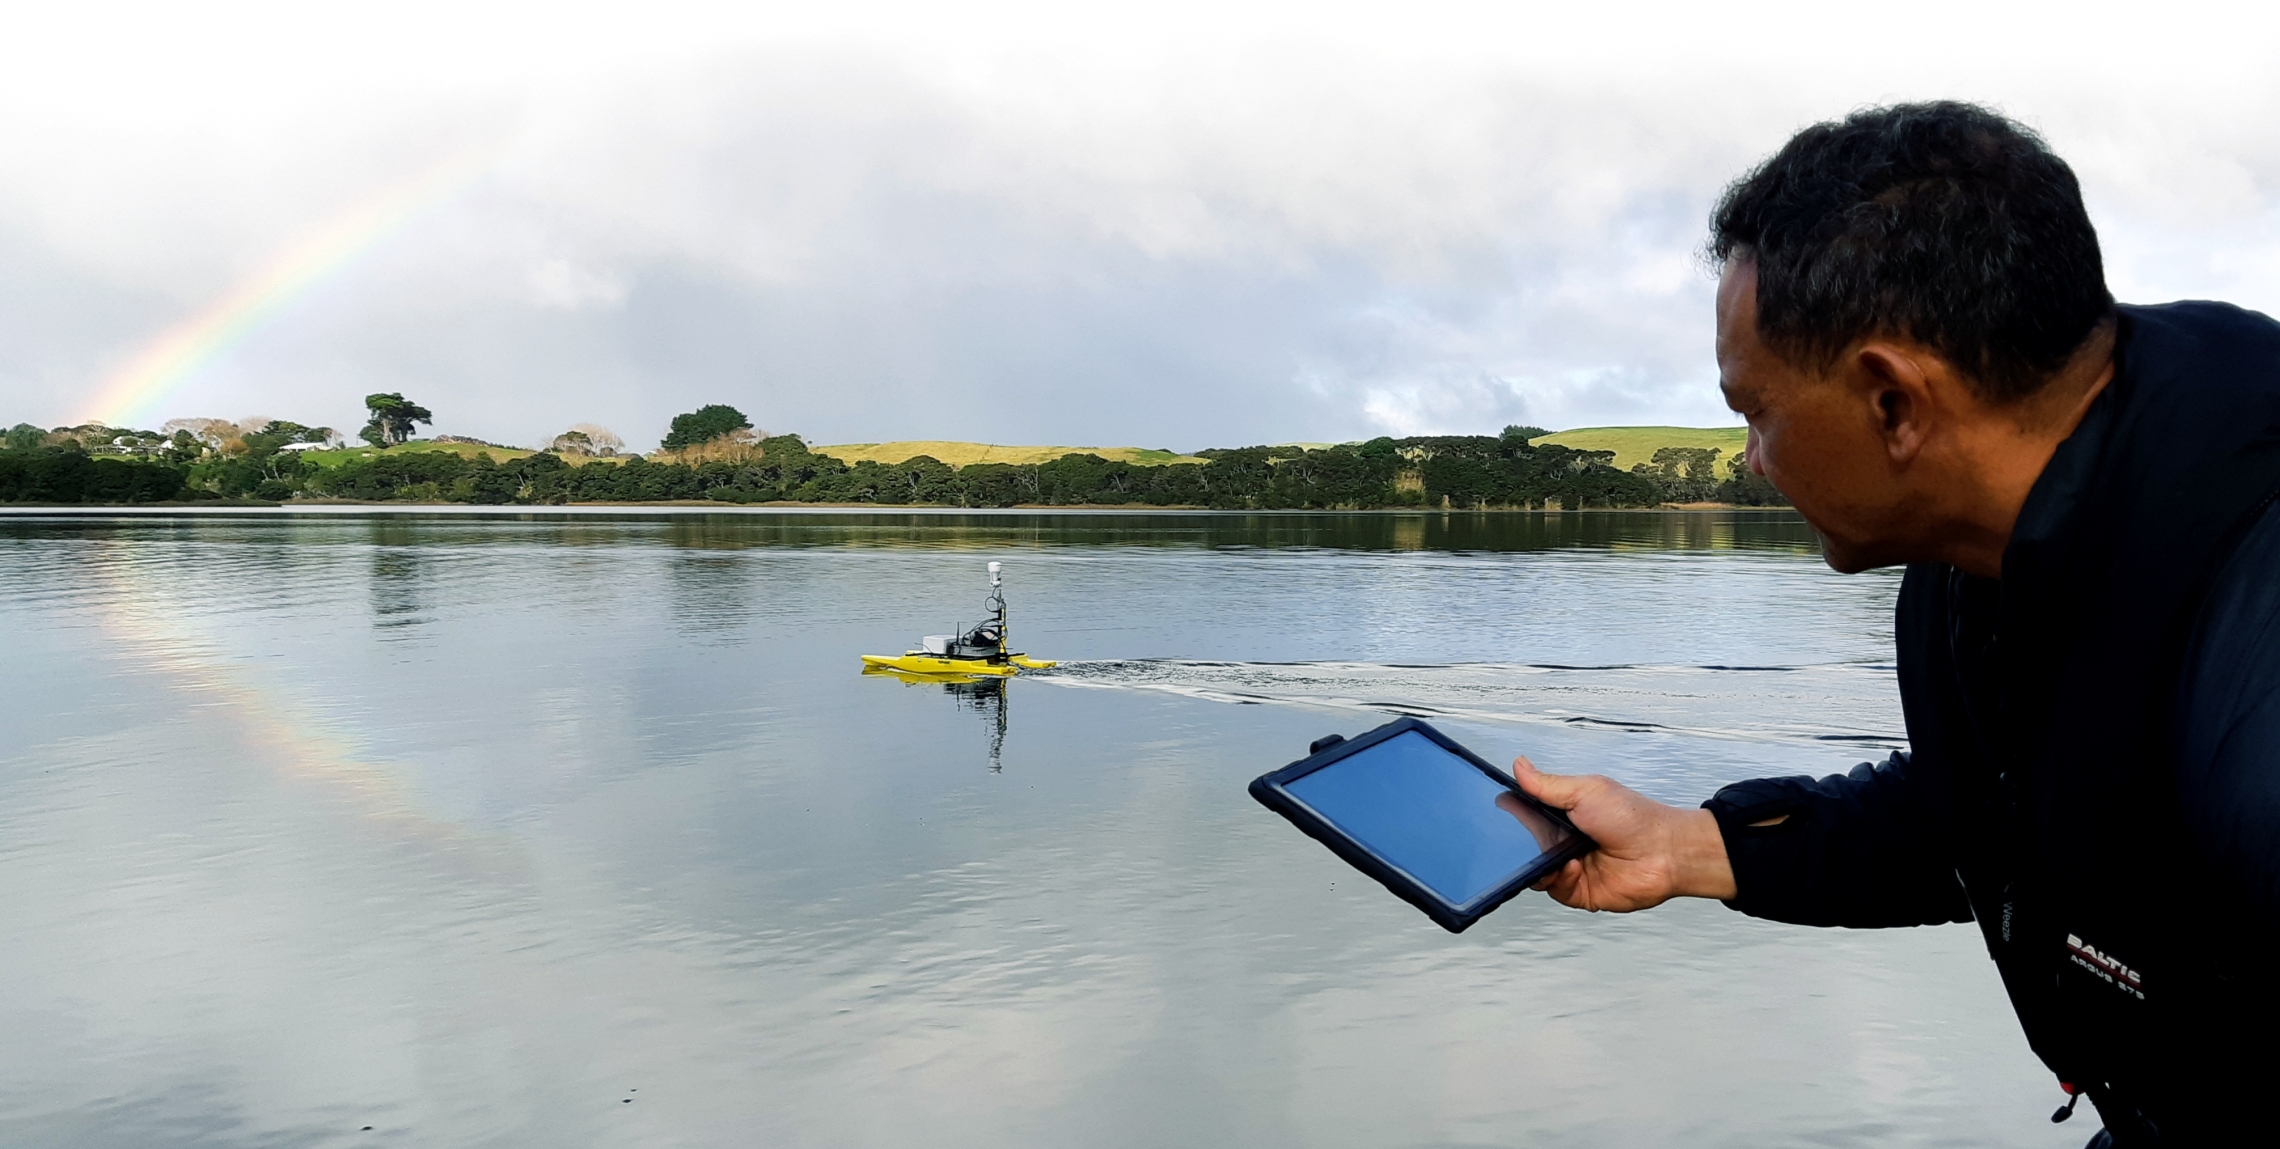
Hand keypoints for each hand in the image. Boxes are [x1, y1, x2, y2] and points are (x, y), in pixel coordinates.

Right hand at [1502, 756, 1736, 911]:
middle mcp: (1564, 841)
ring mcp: (1570, 867)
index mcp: (1564, 813)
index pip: (1526, 813)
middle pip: (1525, 845)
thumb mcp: (1586, 791)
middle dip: (1520, 844)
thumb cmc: (1634, 818)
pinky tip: (1570, 868)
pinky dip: (1557, 880)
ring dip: (1539, 865)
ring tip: (1554, 857)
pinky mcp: (1578, 891)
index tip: (1501, 810)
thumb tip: (1519, 766)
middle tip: (1526, 839)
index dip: (1512, 812)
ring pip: (1534, 871)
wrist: (1664, 852)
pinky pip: (1552, 890)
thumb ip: (1548, 784)